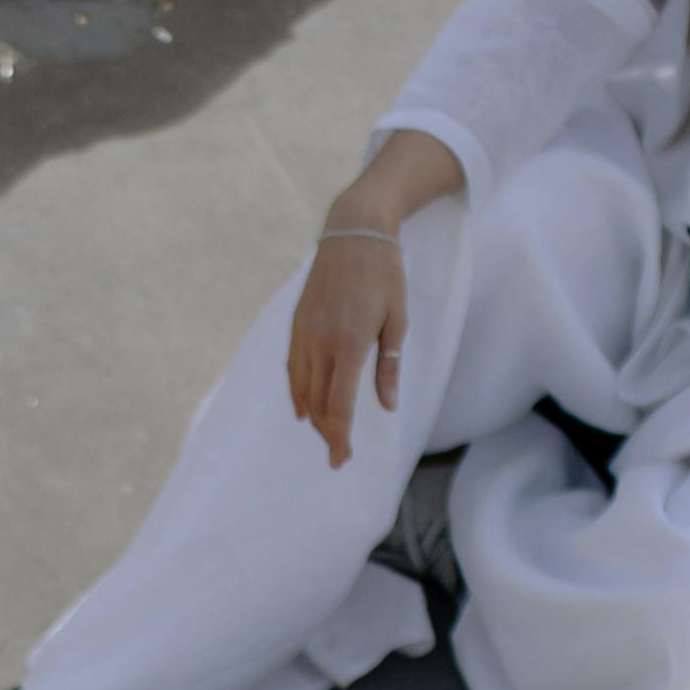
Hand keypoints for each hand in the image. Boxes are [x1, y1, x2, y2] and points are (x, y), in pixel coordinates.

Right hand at [282, 229, 409, 465]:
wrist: (354, 231)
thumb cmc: (385, 274)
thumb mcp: (397, 319)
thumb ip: (389, 365)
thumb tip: (388, 406)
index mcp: (349, 342)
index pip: (339, 404)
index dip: (340, 436)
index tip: (342, 458)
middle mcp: (320, 340)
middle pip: (317, 403)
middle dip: (326, 433)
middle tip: (338, 454)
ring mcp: (304, 331)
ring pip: (301, 388)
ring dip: (312, 416)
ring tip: (325, 434)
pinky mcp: (296, 323)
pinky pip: (292, 368)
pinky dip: (297, 392)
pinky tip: (302, 407)